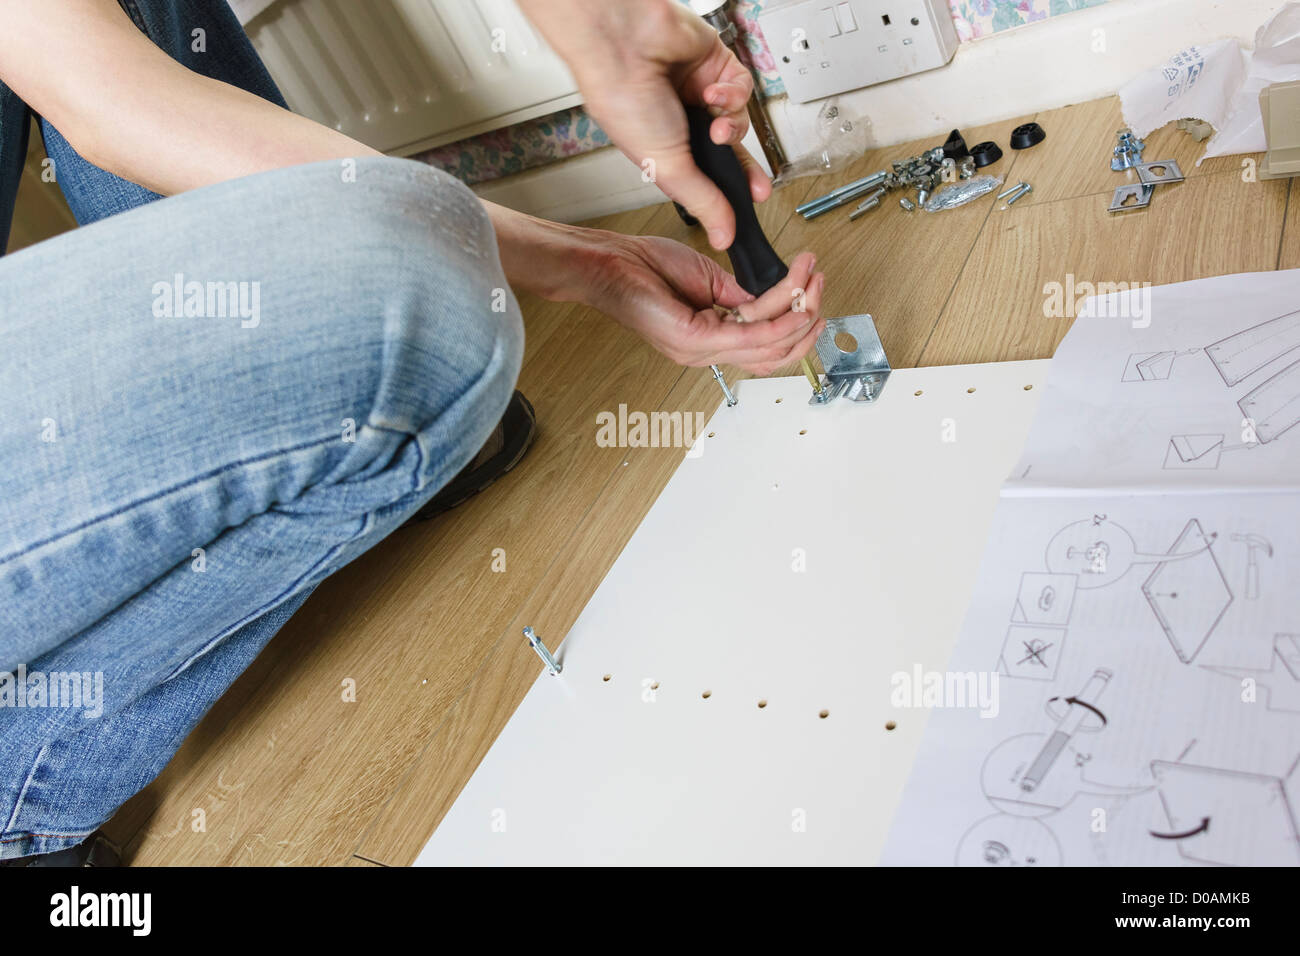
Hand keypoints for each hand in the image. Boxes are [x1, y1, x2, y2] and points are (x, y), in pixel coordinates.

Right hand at [518, 0, 768, 249]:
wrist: (623, 45)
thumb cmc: (624, 99)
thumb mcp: (668, 166)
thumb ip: (703, 201)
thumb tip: (723, 234)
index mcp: (664, 148)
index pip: (705, 176)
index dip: (725, 193)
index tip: (742, 211)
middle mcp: (682, 120)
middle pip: (730, 150)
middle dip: (744, 168)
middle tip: (758, 187)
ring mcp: (699, 91)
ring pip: (739, 118)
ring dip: (732, 124)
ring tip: (716, 127)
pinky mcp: (716, 63)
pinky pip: (741, 85)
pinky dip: (732, 93)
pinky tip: (713, 94)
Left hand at [581, 235, 824, 374]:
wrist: (611, 262)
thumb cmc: (646, 268)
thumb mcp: (709, 279)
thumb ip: (742, 297)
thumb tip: (774, 300)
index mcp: (711, 340)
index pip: (768, 346)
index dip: (798, 320)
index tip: (813, 285)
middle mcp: (708, 353)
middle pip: (776, 354)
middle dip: (807, 318)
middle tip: (819, 283)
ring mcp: (701, 351)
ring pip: (769, 345)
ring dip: (799, 310)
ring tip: (811, 279)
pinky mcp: (695, 340)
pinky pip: (751, 336)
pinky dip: (780, 319)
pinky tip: (794, 300)